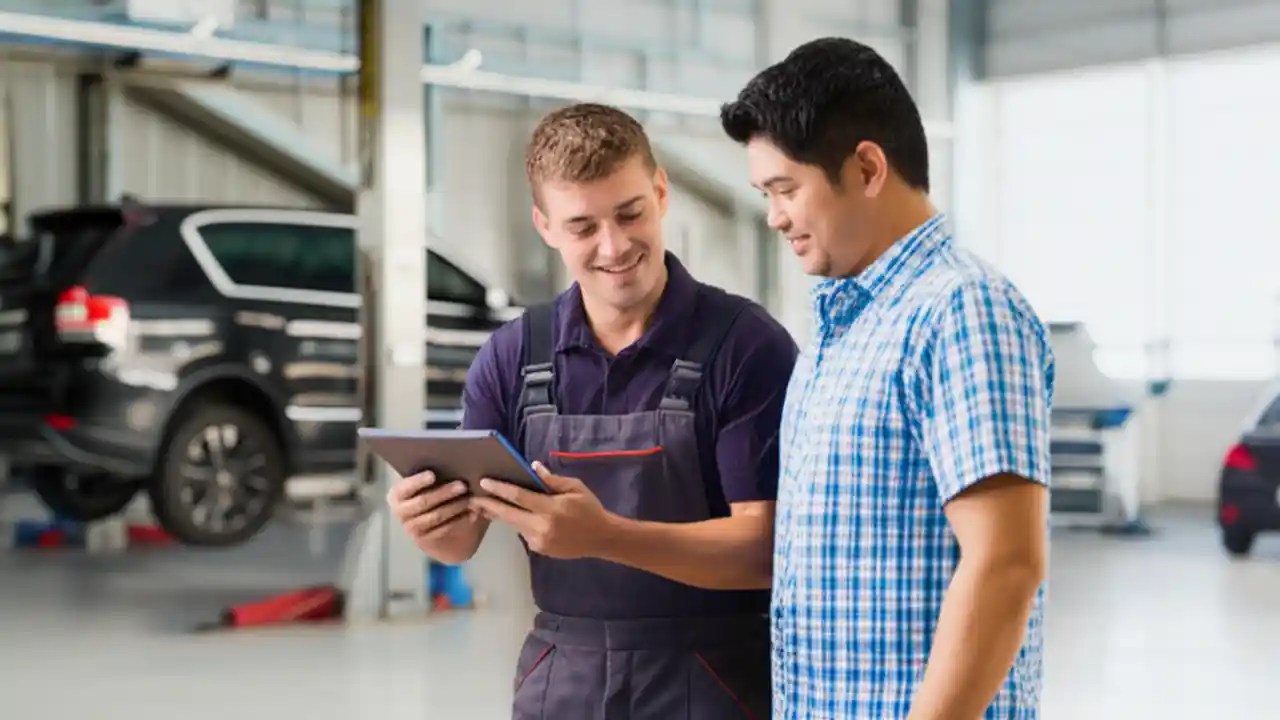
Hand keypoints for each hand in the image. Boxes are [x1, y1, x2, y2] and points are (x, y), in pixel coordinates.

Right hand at [387, 470, 477, 548]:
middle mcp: (400, 511)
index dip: (417, 481)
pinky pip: (444, 529)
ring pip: (436, 516)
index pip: (404, 487)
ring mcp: (411, 528)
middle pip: (423, 501)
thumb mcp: (430, 484)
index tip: (433, 474)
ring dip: (455, 506)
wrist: (436, 524)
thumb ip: (434, 474)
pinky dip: (460, 520)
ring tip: (471, 499)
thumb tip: (451, 460)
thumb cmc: (434, 494)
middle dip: (444, 493)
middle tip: (463, 485)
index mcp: (397, 494)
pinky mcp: (425, 540)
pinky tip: (473, 513)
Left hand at [469, 461, 614, 559]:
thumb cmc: (589, 509)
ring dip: (499, 514)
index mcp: (551, 509)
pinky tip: (514, 515)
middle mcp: (541, 527)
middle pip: (508, 514)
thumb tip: (532, 467)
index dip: (500, 489)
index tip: (484, 482)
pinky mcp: (538, 549)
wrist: (602, 538)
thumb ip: (551, 480)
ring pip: (513, 524)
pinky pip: (523, 532)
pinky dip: (518, 523)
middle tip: (472, 497)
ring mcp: (538, 541)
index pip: (519, 497)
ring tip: (484, 504)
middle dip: (488, 505)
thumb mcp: (575, 488)